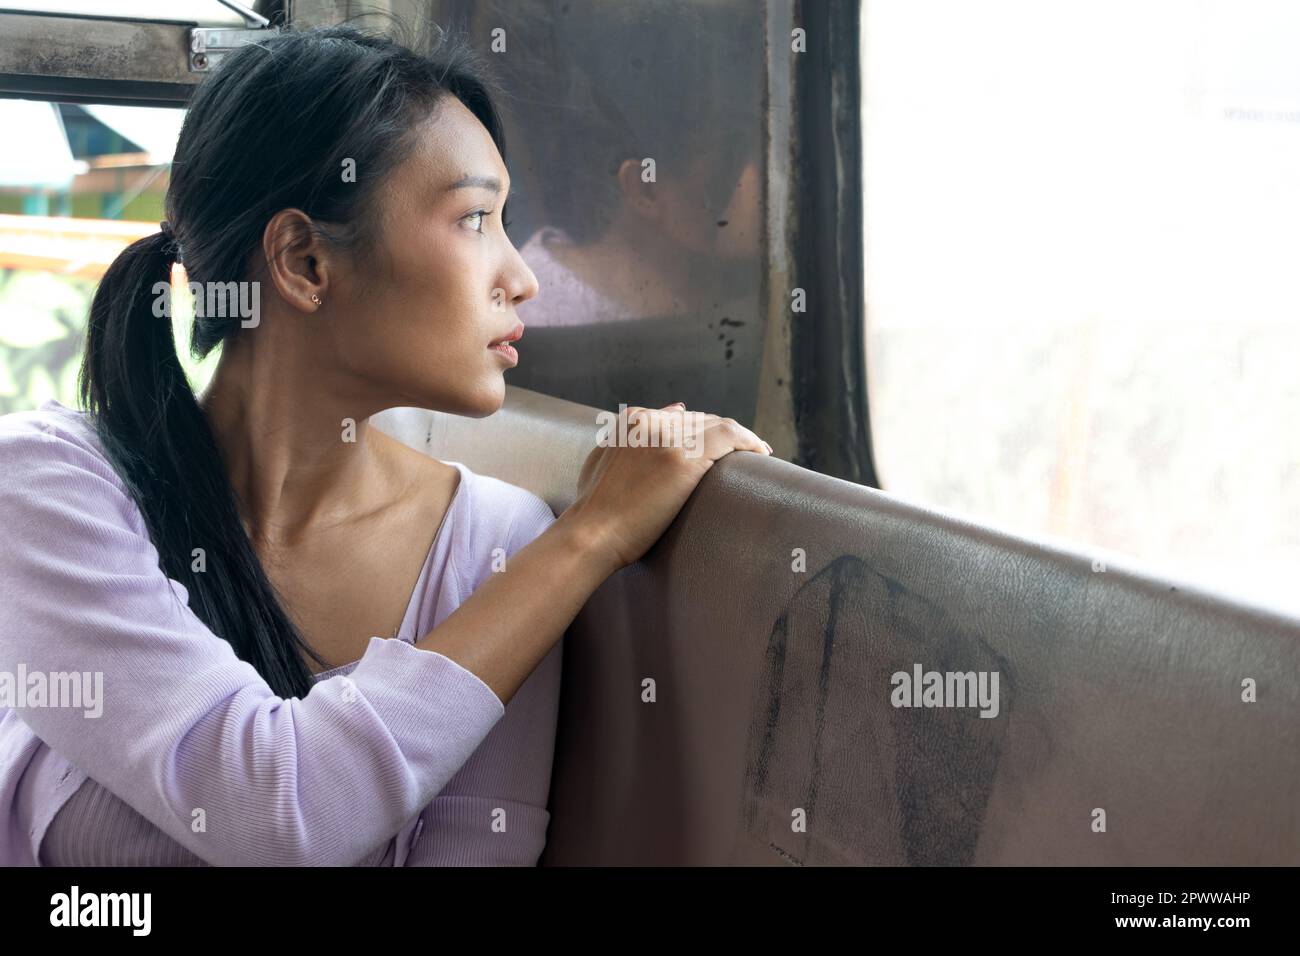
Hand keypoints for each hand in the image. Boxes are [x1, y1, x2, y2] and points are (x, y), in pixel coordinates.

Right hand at [563, 403, 771, 570]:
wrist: (591, 533)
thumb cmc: (595, 510)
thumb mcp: (603, 460)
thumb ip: (625, 438)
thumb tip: (670, 411)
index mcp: (630, 421)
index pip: (679, 416)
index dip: (704, 429)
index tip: (720, 447)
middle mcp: (649, 422)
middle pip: (701, 419)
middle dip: (724, 435)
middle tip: (746, 453)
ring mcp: (666, 438)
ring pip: (718, 425)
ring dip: (742, 439)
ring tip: (759, 454)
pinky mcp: (683, 459)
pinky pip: (729, 437)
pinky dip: (749, 441)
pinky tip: (763, 453)